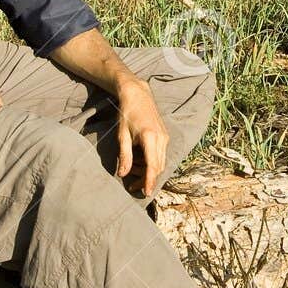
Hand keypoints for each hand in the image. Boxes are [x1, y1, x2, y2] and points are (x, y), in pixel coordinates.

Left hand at [114, 79, 169, 195]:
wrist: (138, 95)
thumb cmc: (127, 114)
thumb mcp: (122, 135)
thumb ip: (125, 156)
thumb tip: (123, 174)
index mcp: (150, 138)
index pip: (152, 166)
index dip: (149, 181)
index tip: (146, 193)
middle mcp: (161, 138)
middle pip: (158, 167)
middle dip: (147, 179)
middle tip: (132, 185)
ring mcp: (165, 137)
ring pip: (161, 162)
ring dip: (149, 171)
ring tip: (133, 171)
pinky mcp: (165, 136)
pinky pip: (161, 155)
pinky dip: (152, 162)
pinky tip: (140, 161)